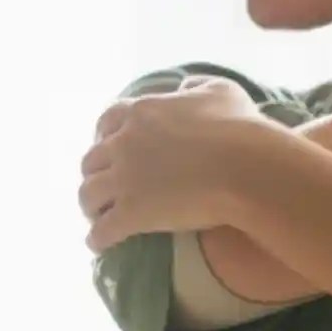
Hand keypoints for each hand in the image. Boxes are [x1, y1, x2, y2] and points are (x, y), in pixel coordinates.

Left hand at [78, 75, 271, 254]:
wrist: (244, 167)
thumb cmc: (239, 127)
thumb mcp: (220, 90)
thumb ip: (196, 86)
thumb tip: (184, 88)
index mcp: (142, 112)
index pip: (107, 121)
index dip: (105, 135)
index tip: (112, 147)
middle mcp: (124, 143)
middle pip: (90, 160)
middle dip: (95, 172)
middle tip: (107, 186)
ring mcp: (123, 179)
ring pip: (87, 194)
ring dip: (90, 205)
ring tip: (98, 217)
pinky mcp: (131, 213)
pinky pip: (102, 230)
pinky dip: (97, 238)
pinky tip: (100, 245)